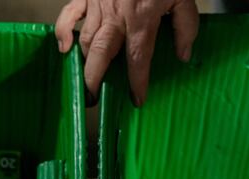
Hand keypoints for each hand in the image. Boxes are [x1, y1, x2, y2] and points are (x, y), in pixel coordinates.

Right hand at [55, 0, 198, 103]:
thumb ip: (185, 27)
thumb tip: (183, 55)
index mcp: (142, 19)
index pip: (137, 59)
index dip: (137, 82)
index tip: (137, 99)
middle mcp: (117, 16)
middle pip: (102, 55)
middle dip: (95, 79)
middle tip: (93, 99)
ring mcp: (98, 6)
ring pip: (86, 40)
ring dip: (86, 62)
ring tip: (87, 80)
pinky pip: (68, 15)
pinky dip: (63, 32)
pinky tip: (64, 49)